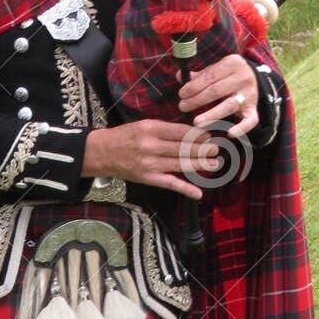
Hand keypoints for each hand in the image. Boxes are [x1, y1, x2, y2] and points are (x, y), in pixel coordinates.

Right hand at [82, 119, 222, 201]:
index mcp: (151, 128)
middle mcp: (152, 146)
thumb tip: (190, 132)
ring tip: (215, 164)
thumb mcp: (143, 125)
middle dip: (204, 149)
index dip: (199, 134)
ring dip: (201, 165)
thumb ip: (164, 128)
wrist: (101, 153)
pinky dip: (185, 189)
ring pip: (181, 165)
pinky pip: (170, 184)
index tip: (210, 135)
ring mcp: (150, 164)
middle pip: (184, 148)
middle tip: (217, 149)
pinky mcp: (148, 179)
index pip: (181, 132)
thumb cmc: (124, 136)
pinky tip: (199, 194)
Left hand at [177, 53, 258, 138]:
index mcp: (233, 64)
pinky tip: (231, 133)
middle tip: (183, 107)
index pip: (210, 76)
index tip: (181, 94)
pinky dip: (242, 128)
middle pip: (217, 91)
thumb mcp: (215, 69)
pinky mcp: (253, 109)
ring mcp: (250, 94)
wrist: (252, 78)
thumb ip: (199, 75)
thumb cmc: (226, 75)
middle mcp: (243, 78)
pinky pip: (250, 120)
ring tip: (197, 122)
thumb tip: (180, 76)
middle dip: (198, 100)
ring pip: (229, 106)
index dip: (194, 86)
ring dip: (212, 115)